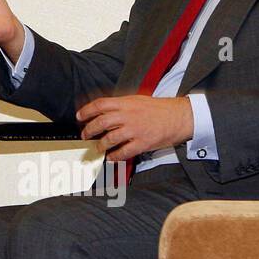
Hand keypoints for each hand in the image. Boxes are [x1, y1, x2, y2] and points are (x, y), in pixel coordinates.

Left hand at [77, 96, 193, 161]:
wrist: (179, 116)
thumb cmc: (158, 109)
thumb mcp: (137, 100)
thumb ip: (120, 105)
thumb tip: (103, 111)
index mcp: (126, 103)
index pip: (100, 105)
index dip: (87, 111)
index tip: (79, 117)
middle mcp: (128, 115)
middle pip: (101, 122)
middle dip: (89, 130)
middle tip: (85, 135)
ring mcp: (135, 130)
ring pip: (110, 138)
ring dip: (100, 144)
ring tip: (97, 147)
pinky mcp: (143, 143)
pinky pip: (124, 152)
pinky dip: (115, 156)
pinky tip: (111, 157)